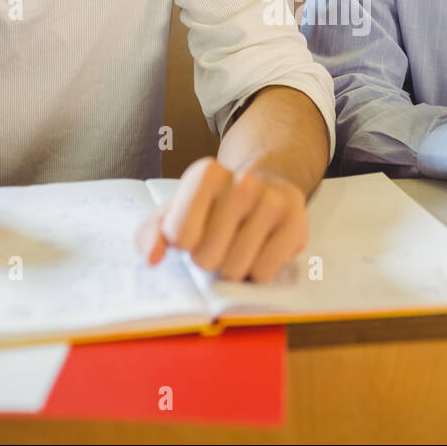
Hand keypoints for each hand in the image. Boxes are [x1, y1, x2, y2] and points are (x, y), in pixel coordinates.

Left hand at [135, 157, 306, 282]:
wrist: (267, 192)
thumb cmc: (213, 209)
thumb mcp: (176, 214)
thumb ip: (150, 234)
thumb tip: (153, 258)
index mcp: (206, 173)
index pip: (180, 236)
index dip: (184, 246)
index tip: (194, 232)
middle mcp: (242, 181)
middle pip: (207, 258)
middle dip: (209, 260)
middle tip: (219, 243)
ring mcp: (273, 201)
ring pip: (235, 268)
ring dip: (232, 268)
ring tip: (238, 247)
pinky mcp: (296, 222)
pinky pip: (264, 272)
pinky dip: (257, 272)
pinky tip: (260, 250)